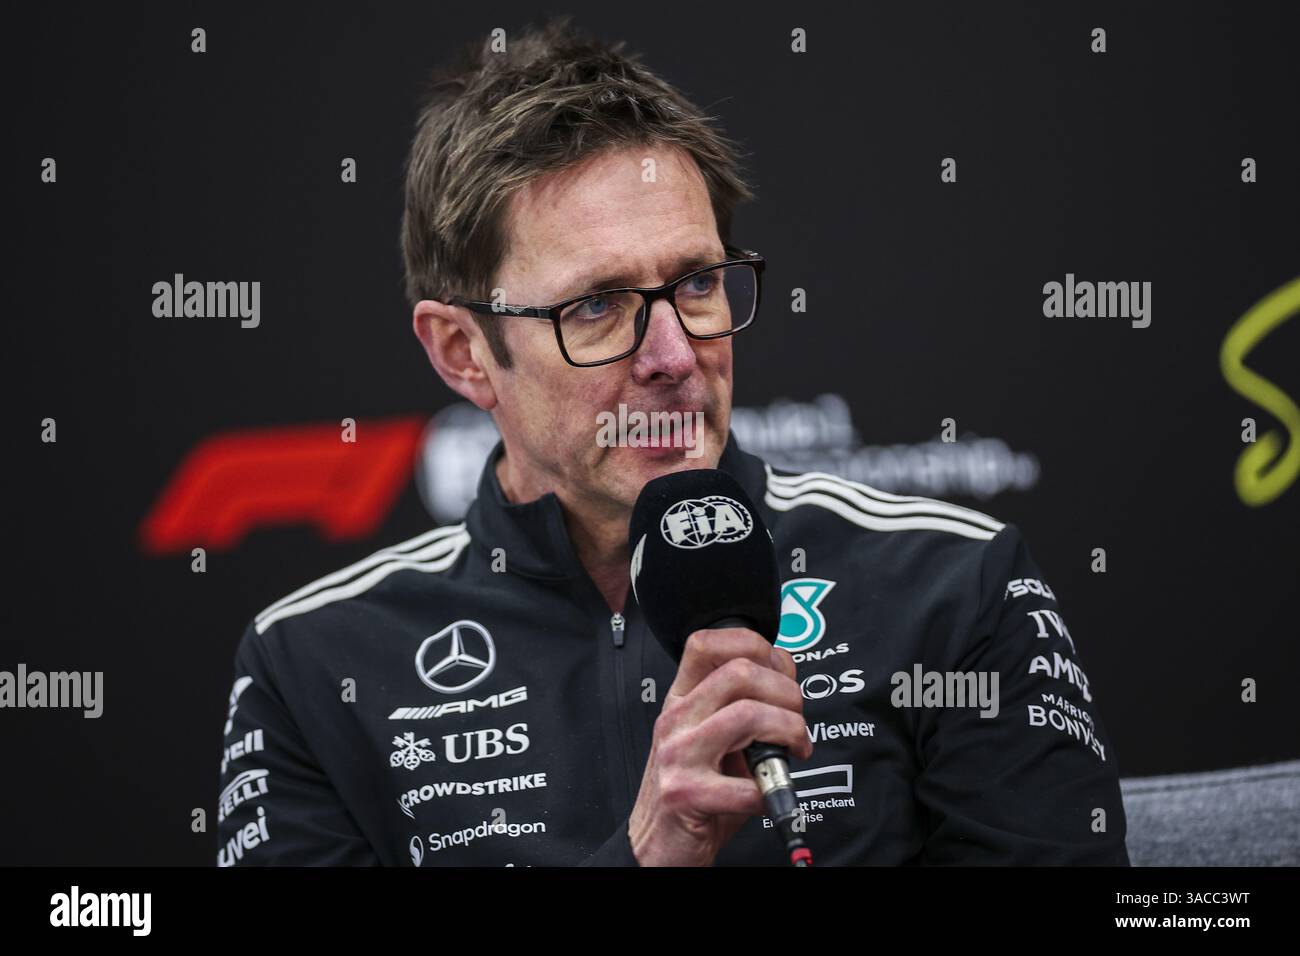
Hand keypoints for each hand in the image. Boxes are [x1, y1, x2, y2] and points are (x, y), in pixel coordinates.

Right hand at [627, 628, 811, 865]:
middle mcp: (676, 719)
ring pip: (748, 714)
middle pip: (740, 671)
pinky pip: (746, 784)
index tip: (778, 672)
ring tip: (794, 752)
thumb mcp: (714, 738)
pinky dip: (769, 791)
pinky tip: (764, 797)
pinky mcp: (686, 794)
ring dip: (788, 731)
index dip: (752, 644)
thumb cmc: (696, 790)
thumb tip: (786, 678)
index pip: (707, 642)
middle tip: (796, 722)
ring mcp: (678, 755)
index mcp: (681, 699)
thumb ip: (742, 706)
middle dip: (787, 694)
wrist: (659, 844)